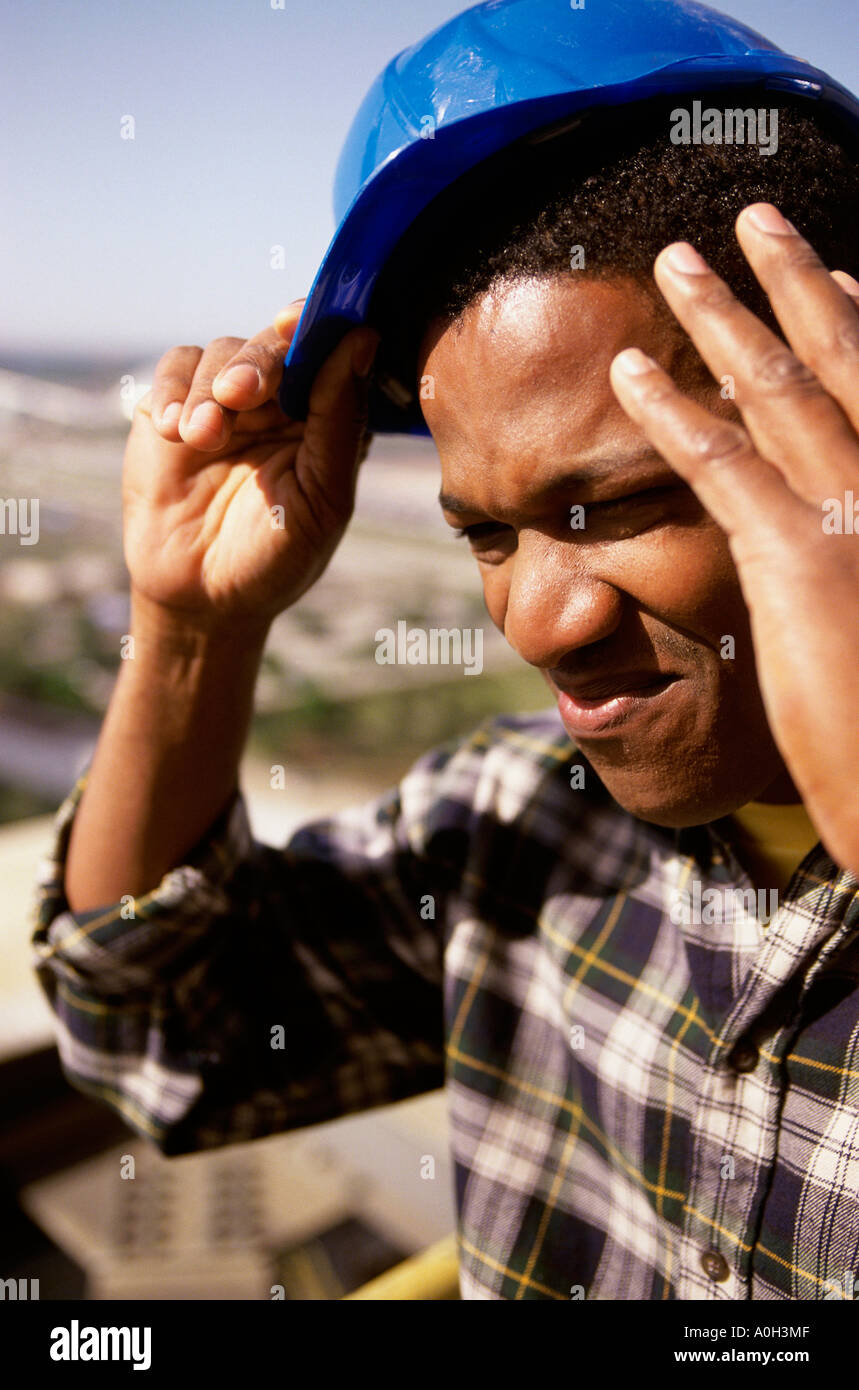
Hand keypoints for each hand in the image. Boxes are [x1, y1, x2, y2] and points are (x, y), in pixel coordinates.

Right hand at [123, 301, 379, 630]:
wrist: (204, 598)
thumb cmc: (276, 556)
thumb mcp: (321, 496)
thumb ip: (339, 419)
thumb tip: (362, 338)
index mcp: (325, 418)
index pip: (330, 352)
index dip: (318, 325)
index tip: (298, 321)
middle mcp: (277, 401)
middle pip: (272, 343)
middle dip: (256, 361)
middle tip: (240, 394)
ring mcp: (223, 402)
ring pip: (219, 352)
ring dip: (209, 389)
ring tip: (201, 437)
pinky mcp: (172, 408)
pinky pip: (174, 370)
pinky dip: (172, 392)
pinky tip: (176, 432)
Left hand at [609, 204, 858, 875]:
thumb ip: (857, 543)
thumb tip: (833, 525)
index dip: (856, 314)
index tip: (828, 269)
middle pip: (846, 353)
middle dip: (794, 277)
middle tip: (753, 218)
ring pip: (782, 388)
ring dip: (724, 315)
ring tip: (677, 262)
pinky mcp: (800, 557)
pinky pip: (724, 464)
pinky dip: (672, 413)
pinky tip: (630, 373)